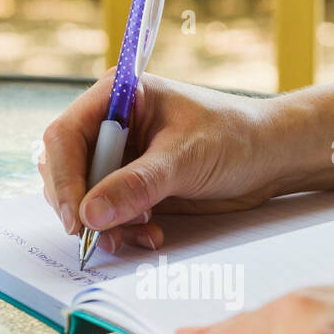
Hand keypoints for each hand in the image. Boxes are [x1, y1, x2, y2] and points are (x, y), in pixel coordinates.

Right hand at [38, 72, 287, 253]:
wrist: (269, 158)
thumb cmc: (234, 137)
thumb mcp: (184, 158)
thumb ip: (136, 185)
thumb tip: (90, 214)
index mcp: (116, 97)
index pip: (65, 136)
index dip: (64, 178)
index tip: (77, 217)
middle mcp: (111, 127)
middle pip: (67, 170)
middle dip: (84, 207)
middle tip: (101, 236)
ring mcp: (121, 158)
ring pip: (86, 198)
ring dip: (106, 224)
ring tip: (140, 234)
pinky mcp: (134, 186)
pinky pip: (110, 214)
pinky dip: (124, 230)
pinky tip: (152, 234)